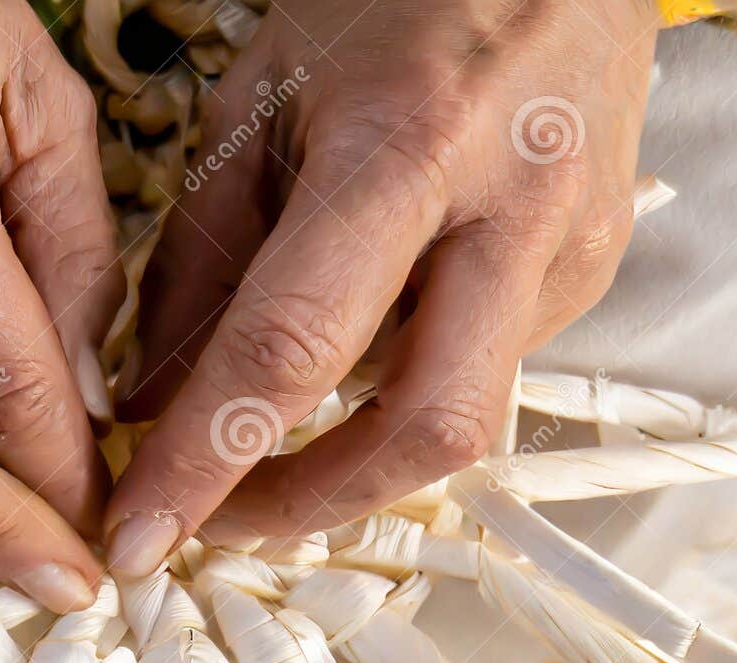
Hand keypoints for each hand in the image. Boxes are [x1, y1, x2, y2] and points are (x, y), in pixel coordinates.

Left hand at [106, 0, 657, 571]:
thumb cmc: (390, 1)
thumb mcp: (259, 103)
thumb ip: (199, 261)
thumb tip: (150, 405)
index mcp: (408, 144)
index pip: (292, 350)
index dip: (206, 463)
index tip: (140, 536)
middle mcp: (512, 209)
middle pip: (420, 430)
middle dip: (306, 506)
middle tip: (219, 522)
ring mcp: (573, 249)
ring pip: (460, 418)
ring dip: (353, 459)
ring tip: (271, 444)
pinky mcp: (596, 275)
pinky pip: (485, 374)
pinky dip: (400, 395)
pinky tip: (359, 357)